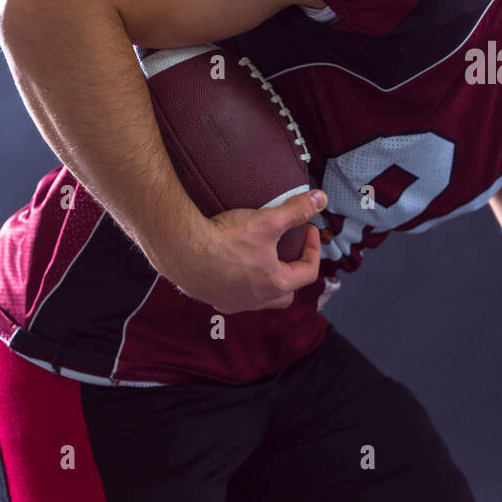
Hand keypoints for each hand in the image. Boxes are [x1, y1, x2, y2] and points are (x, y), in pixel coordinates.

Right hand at [161, 190, 327, 313]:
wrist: (181, 249)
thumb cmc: (225, 239)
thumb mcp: (267, 221)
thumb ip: (296, 211)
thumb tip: (321, 199)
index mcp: (275, 285)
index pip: (308, 272)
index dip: (314, 248)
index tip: (308, 229)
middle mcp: (256, 300)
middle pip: (286, 293)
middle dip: (292, 272)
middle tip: (289, 250)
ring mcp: (233, 302)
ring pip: (261, 298)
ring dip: (267, 280)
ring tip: (263, 257)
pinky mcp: (212, 298)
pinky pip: (235, 295)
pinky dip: (241, 283)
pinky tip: (233, 265)